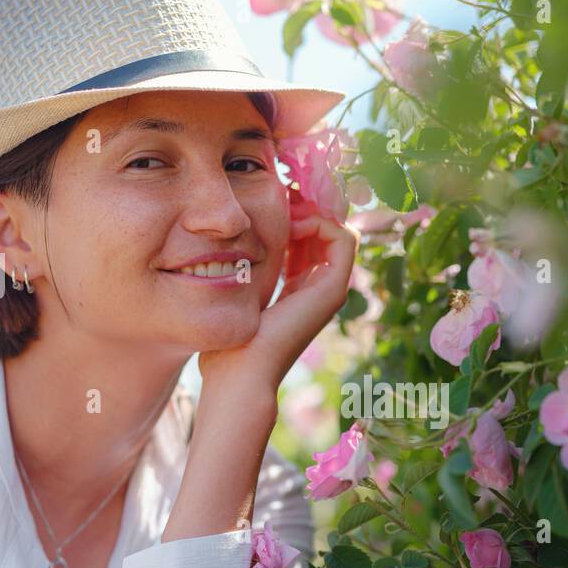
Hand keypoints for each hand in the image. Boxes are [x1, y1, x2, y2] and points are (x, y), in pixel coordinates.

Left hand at [198, 187, 358, 392]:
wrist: (240, 373)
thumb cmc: (229, 342)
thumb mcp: (236, 294)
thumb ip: (241, 270)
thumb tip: (224, 245)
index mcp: (300, 288)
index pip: (310, 237)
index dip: (295, 212)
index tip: (270, 201)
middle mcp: (320, 287)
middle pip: (326, 230)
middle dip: (305, 206)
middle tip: (279, 195)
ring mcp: (330, 289)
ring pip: (337, 229)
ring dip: (313, 210)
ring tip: (285, 207)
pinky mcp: (332, 289)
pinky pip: (343, 238)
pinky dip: (322, 221)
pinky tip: (291, 221)